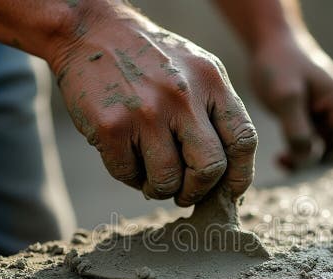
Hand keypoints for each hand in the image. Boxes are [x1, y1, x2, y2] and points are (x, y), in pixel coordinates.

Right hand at [48, 2, 256, 205]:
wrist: (89, 32)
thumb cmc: (148, 60)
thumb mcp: (195, 70)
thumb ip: (216, 112)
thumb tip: (229, 176)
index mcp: (211, 81)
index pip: (243, 140)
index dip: (239, 176)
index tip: (228, 192)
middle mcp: (182, 96)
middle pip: (209, 168)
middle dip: (197, 190)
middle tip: (184, 191)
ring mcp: (146, 112)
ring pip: (168, 180)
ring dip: (161, 188)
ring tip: (152, 175)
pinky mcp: (111, 127)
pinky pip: (129, 175)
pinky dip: (130, 177)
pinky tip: (127, 157)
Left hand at [249, 30, 332, 169]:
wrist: (269, 43)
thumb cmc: (278, 64)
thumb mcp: (285, 96)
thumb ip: (297, 129)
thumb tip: (307, 159)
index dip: (328, 163)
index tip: (301, 164)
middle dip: (316, 163)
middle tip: (287, 163)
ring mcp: (330, 115)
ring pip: (327, 151)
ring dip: (306, 159)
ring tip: (281, 159)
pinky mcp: (316, 118)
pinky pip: (315, 145)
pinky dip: (300, 152)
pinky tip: (281, 156)